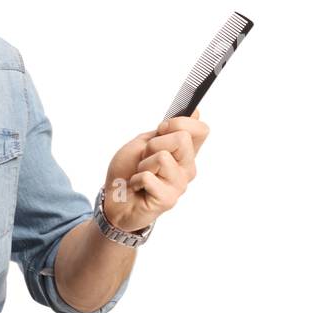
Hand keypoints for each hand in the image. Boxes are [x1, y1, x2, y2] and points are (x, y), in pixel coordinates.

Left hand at [101, 108, 208, 232]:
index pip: (201, 130)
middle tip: (144, 160)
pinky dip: (135, 179)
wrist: (112, 199)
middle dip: (154, 144)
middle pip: (182, 138)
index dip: (180, 123)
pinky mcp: (168, 199)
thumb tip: (195, 112)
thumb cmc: (127, 172)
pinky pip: (148, 177)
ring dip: (142, 165)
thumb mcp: (142, 144)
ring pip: (162, 157)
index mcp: (184, 153)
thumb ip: (165, 131)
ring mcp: (180, 185)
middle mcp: (187, 169)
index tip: (161, 131)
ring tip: (140, 176)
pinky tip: (137, 188)